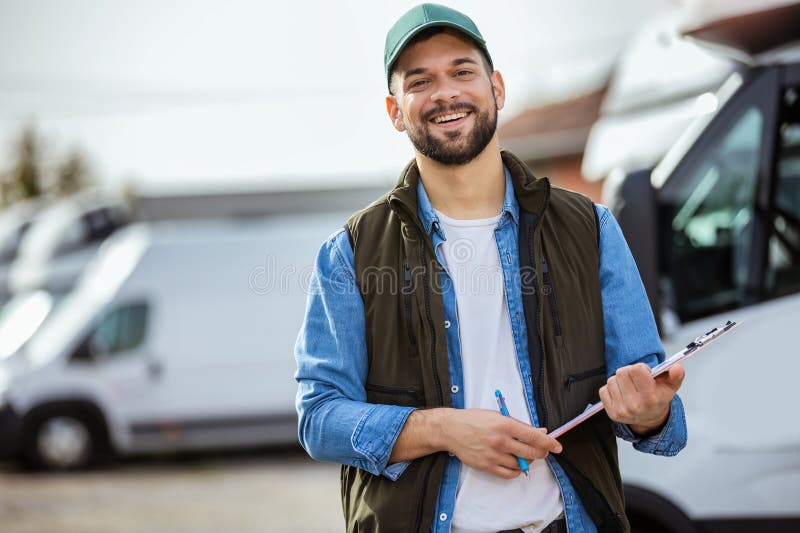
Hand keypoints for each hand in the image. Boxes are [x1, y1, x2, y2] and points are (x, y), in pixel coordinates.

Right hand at [441, 408, 561, 478]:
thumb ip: (520, 425)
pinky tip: (514, 464)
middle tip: (542, 451)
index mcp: (505, 424)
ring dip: (527, 461)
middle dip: (541, 453)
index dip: (549, 443)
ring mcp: (493, 455)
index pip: (534, 437)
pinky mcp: (487, 466)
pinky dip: (516, 470)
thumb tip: (540, 432)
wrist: (452, 429)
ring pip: (521, 464)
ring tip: (523, 455)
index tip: (558, 446)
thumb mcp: (498, 416)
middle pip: (531, 453)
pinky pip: (509, 474)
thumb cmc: (475, 420)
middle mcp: (500, 440)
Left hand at [599, 362, 684, 435]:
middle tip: (636, 380)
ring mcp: (622, 410)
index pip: (636, 369)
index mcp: (651, 397)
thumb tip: (677, 367)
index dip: (641, 368)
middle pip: (621, 372)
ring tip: (629, 388)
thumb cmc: (659, 398)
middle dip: (629, 372)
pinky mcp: (612, 413)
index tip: (646, 374)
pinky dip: (611, 390)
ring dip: (619, 381)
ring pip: (611, 380)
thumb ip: (676, 375)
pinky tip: (622, 394)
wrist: (650, 419)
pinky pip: (603, 390)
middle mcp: (635, 405)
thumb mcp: (670, 386)